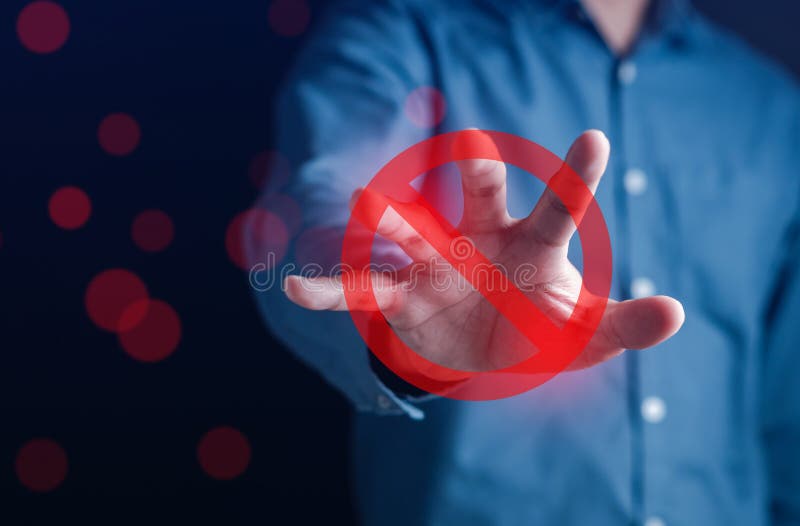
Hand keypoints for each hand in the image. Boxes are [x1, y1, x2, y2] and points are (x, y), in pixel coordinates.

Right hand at [284, 130, 684, 371]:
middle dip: (478, 173)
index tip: (595, 137)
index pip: (558, 210)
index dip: (576, 177)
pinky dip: (330, 292)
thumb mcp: (583, 335)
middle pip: (481, 200)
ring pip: (411, 236)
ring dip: (390, 221)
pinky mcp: (400, 299)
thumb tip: (676, 311)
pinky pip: (360, 294)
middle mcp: (479, 241)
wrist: (478, 347)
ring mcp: (436, 266)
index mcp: (531, 245)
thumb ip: (625, 323)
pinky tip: (296, 287)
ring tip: (365, 202)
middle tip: (473, 143)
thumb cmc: (537, 329)